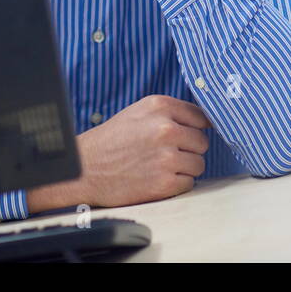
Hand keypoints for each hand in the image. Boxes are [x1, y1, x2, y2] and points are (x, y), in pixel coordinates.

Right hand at [74, 95, 211, 207]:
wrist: (85, 169)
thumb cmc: (112, 140)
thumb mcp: (139, 112)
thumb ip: (170, 113)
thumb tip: (206, 121)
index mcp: (160, 106)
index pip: (201, 117)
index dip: (194, 129)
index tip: (186, 137)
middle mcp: (165, 129)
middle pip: (202, 142)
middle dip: (189, 150)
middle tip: (167, 154)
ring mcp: (166, 157)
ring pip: (199, 164)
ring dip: (184, 169)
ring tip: (160, 167)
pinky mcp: (164, 183)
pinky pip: (189, 183)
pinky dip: (176, 185)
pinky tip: (157, 179)